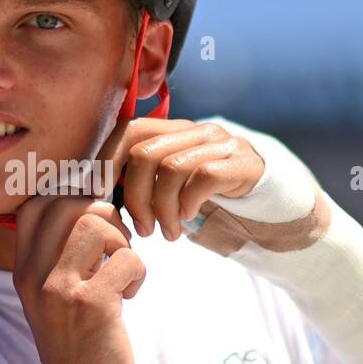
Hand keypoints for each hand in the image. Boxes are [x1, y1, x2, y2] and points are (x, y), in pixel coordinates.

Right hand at [11, 194, 144, 363]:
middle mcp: (35, 276)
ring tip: (121, 270)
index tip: (92, 224)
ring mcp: (61, 290)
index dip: (70, 200)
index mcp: (23, 272)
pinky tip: (128, 297)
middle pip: (66, 203)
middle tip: (114, 247)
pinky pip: (126, 259)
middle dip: (103, 215)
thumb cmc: (77, 348)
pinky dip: (138, 272)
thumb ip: (60, 258)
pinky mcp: (92, 305)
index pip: (34, 205)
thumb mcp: (53, 300)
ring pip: (95, 222)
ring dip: (121, 241)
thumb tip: (91, 210)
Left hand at [95, 118, 266, 240]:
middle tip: (141, 228)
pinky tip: (188, 219)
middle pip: (145, 152)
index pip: (129, 130)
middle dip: (135, 197)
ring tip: (167, 234)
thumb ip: (141, 182)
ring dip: (162, 209)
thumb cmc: (209, 201)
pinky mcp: (244, 164)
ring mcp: (223, 144)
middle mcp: (197, 131)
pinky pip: (204, 177)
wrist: (269, 209)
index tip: (100, 199)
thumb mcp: (171, 188)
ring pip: (172, 168)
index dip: (107, 162)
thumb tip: (93, 194)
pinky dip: (188, 203)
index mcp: (174, 130)